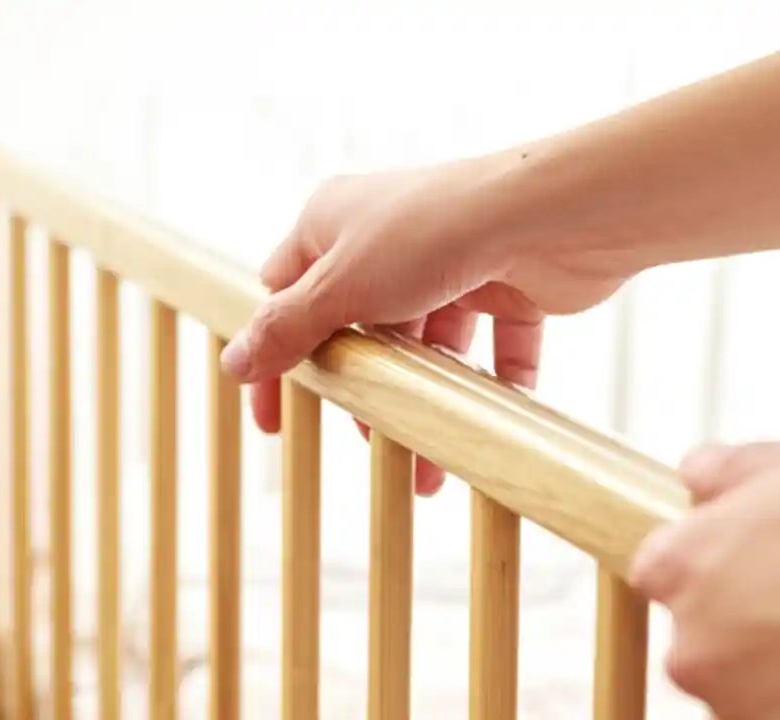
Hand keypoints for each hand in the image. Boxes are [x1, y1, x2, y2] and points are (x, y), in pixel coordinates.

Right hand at [220, 155, 628, 493]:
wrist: (546, 214)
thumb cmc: (428, 233)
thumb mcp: (339, 287)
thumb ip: (287, 329)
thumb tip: (233, 363)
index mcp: (333, 222)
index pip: (283, 293)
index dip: (274, 355)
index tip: (274, 421)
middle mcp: (389, 236)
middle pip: (358, 326)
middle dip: (361, 387)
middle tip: (364, 435)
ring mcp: (451, 261)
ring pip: (427, 345)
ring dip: (424, 400)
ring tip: (425, 465)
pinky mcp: (508, 285)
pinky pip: (495, 346)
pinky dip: (491, 384)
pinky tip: (487, 419)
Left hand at [630, 443, 779, 718]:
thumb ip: (735, 473)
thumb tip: (697, 471)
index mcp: (683, 566)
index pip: (661, 572)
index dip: (710, 568)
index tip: (755, 569)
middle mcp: (692, 644)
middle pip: (700, 638)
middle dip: (747, 625)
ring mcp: (735, 708)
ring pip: (743, 691)